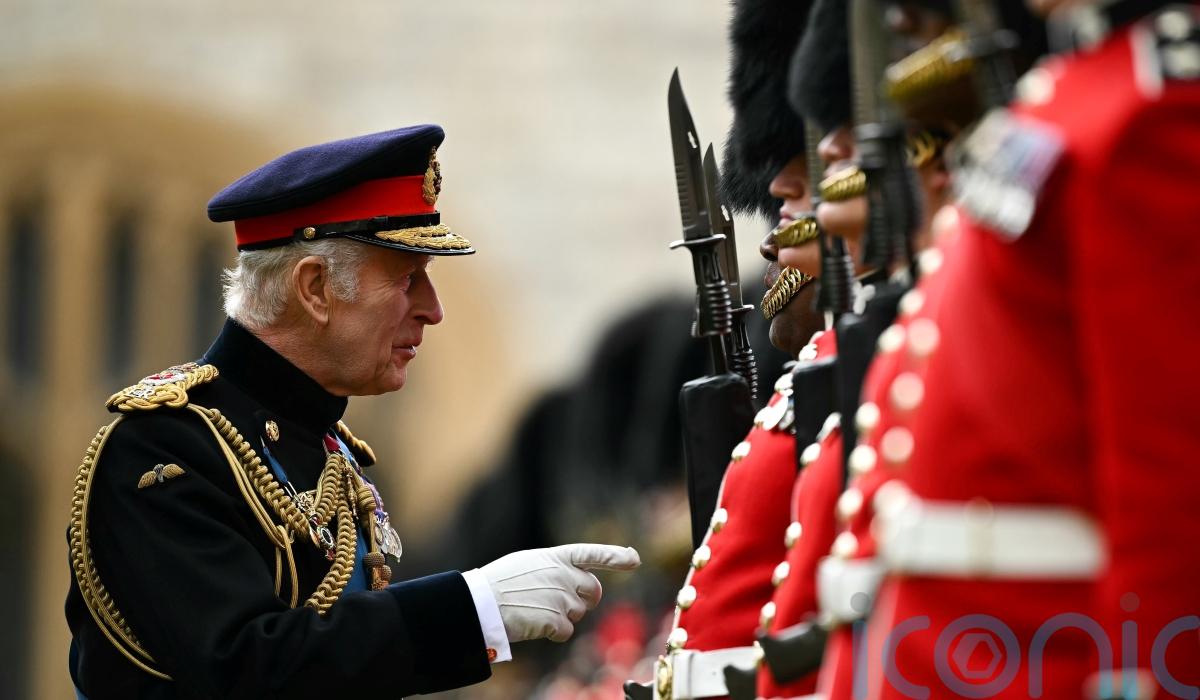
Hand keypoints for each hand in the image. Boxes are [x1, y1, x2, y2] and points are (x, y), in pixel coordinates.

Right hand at [475, 544, 639, 642]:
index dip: (615, 556)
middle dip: (584, 599)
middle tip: (562, 603)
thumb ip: (555, 568)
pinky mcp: (557, 620)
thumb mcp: (529, 563)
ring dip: (562, 616)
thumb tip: (573, 580)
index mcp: (556, 557)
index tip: (634, 558)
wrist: (482, 603)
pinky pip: (566, 631)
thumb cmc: (500, 583)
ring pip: (578, 613)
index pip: (591, 553)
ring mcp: (562, 597)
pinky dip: (553, 633)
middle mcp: (564, 574)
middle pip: (593, 590)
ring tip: (535, 610)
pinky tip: (534, 624)